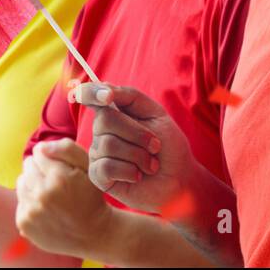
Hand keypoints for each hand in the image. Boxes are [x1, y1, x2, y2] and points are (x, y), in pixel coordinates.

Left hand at [14, 138, 113, 257]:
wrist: (92, 234)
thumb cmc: (91, 197)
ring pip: (21, 181)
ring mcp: (31, 210)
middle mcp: (42, 194)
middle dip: (40, 169)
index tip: (60, 168)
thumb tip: (40, 147)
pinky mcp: (24, 223)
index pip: (39, 151)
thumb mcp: (88, 167)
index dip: (50, 157)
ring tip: (50, 194)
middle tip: (55, 182)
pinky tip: (45, 208)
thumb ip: (66, 148)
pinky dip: (30, 202)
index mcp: (59, 177)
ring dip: (33, 184)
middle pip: (28, 165)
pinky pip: (20, 201)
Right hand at [76, 83, 195, 214]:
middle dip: (137, 133)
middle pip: (106, 120)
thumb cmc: (168, 146)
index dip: (91, 92)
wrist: (179, 179)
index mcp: (114, 112)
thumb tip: (105, 90)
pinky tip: (138, 175)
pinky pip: (106, 167)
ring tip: (150, 164)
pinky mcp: (98, 176)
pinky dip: (130, 171)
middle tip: (155, 145)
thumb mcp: (156, 114)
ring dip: (139, 156)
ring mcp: (98, 153)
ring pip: (109, 145)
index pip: (91, 95)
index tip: (106, 96)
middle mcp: (101, 131)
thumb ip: (130, 96)